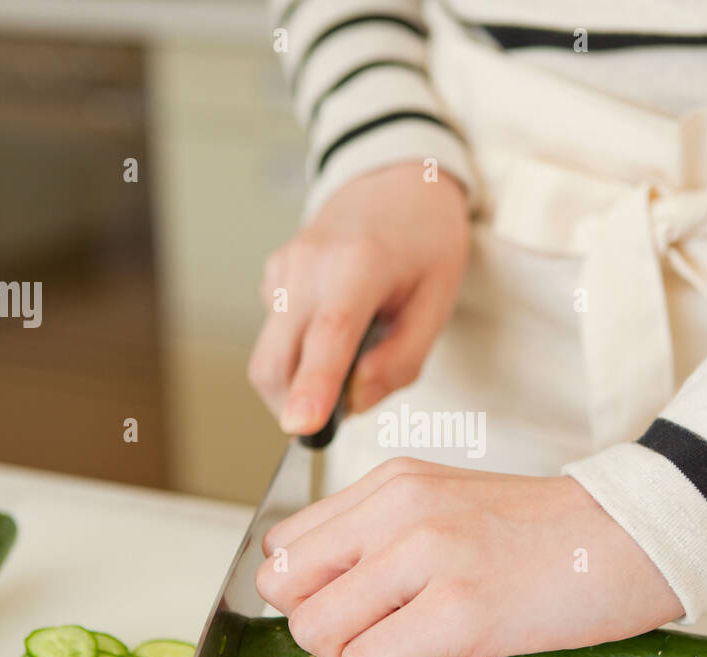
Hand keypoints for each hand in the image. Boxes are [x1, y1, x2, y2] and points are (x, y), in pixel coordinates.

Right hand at [250, 163, 470, 433]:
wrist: (397, 180)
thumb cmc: (425, 239)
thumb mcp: (438, 301)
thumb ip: (401, 360)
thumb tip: (356, 402)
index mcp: (360, 265)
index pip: (329, 337)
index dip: (313, 387)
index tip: (300, 427)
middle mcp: (309, 265)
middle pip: (276, 360)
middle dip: (295, 405)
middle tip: (337, 414)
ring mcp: (284, 267)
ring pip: (268, 354)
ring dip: (297, 382)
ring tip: (346, 362)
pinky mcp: (273, 275)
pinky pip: (275, 334)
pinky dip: (298, 352)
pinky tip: (334, 329)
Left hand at [255, 458, 684, 656]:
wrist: (629, 536)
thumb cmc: (546, 534)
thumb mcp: (448, 506)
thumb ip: (384, 540)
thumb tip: (335, 604)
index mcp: (391, 484)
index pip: (286, 546)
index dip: (309, 594)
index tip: (358, 611)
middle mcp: (397, 510)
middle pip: (284, 588)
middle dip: (322, 631)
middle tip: (377, 639)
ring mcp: (426, 555)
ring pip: (317, 631)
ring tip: (417, 652)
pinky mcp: (459, 608)